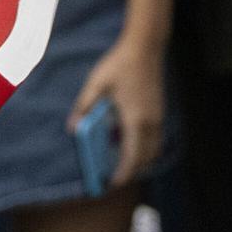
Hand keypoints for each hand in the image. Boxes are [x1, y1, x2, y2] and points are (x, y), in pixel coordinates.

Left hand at [71, 38, 167, 186]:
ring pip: (153, 149)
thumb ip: (84, 107)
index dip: (123, 173)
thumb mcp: (96, 84)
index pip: (131, 155)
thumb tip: (72, 128)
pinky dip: (145, 148)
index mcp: (135, 119)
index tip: (112, 184)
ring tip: (122, 165)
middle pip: (145, 158)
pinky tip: (128, 143)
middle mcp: (150, 122)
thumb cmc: (120, 64)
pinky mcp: (159, 111)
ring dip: (140, 160)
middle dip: (131, 171)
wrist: (146, 47)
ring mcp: (158, 117)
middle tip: (114, 178)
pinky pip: (155, 139)